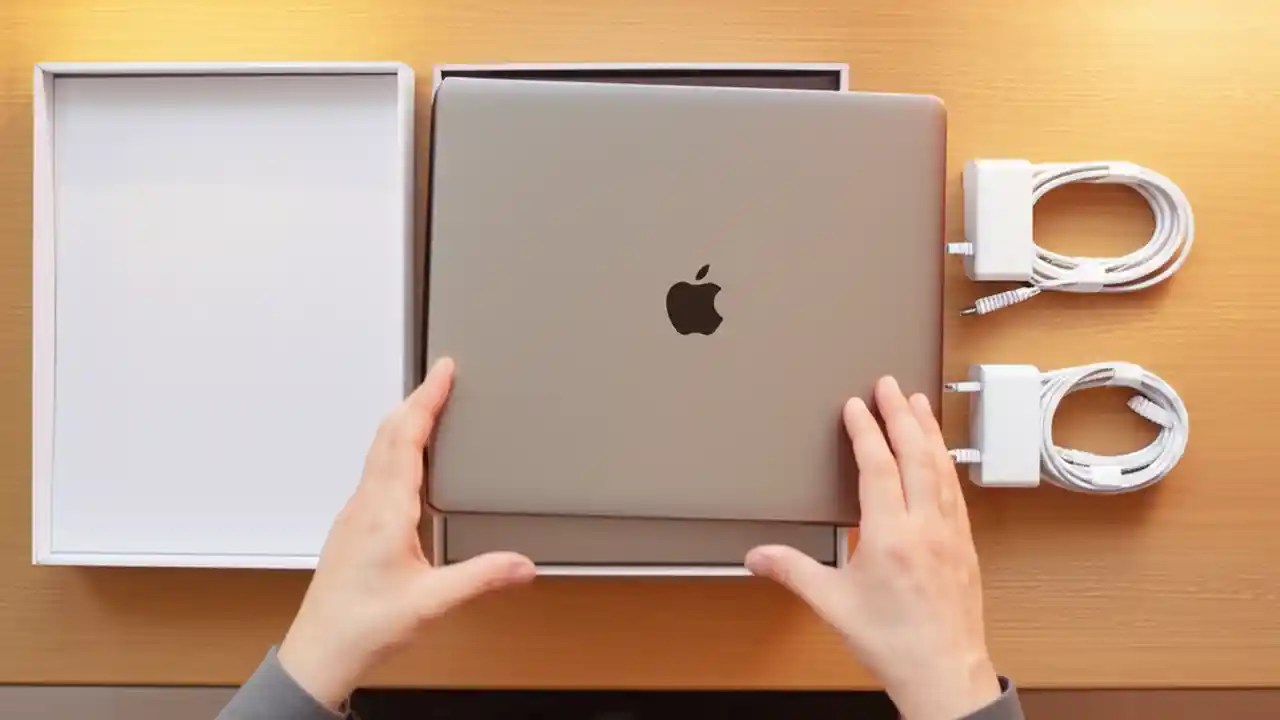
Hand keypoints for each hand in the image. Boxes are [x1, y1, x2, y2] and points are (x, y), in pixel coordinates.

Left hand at [278, 358, 535, 708]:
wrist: (320, 653)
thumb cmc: (361, 628)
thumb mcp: (431, 603)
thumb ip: (480, 578)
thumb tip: (521, 563)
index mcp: (385, 512)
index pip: (405, 437)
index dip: (426, 399)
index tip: (443, 370)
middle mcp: (366, 505)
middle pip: (387, 434)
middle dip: (416, 400)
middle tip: (441, 377)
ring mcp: (355, 515)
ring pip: (377, 451)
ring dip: (403, 423)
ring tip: (428, 408)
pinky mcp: (353, 528)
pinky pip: (374, 472)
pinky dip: (395, 449)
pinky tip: (407, 463)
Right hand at [746, 376, 999, 719]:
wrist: (943, 673)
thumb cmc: (894, 643)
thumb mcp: (832, 605)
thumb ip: (793, 571)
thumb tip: (758, 555)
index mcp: (890, 537)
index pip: (878, 467)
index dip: (866, 431)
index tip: (857, 406)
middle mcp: (925, 528)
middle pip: (915, 456)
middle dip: (901, 415)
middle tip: (890, 384)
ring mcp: (951, 534)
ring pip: (941, 468)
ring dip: (928, 431)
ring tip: (918, 404)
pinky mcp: (965, 545)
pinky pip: (956, 490)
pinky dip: (946, 462)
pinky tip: (942, 454)